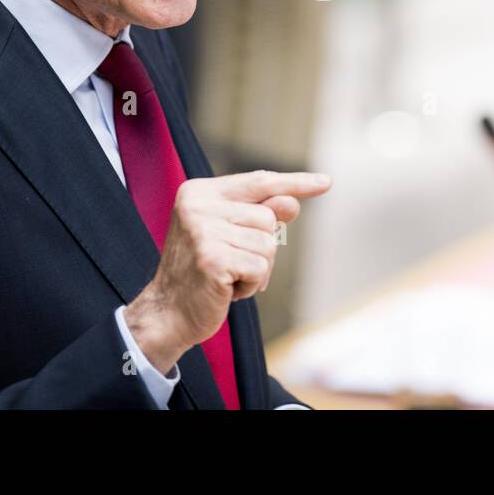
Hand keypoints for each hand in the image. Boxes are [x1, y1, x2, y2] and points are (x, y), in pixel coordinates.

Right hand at [123, 170, 331, 373]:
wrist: (168, 313)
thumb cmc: (202, 272)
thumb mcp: (230, 236)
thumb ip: (258, 215)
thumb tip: (292, 201)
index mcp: (200, 192)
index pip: (258, 181)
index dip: (295, 182)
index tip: (325, 182)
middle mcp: (198, 205)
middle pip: (268, 217)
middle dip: (261, 247)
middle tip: (231, 263)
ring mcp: (203, 230)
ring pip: (268, 244)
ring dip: (257, 269)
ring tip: (228, 276)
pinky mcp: (212, 258)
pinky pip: (260, 268)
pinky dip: (252, 285)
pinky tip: (227, 289)